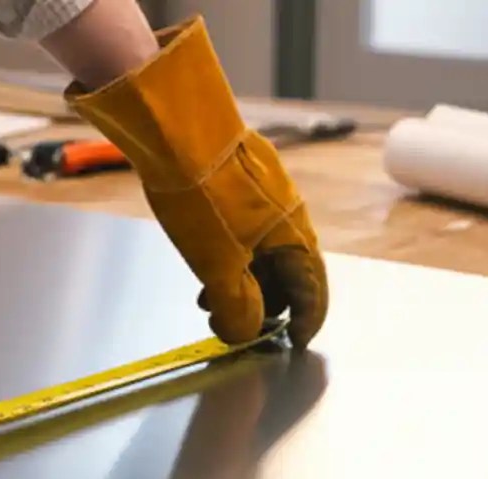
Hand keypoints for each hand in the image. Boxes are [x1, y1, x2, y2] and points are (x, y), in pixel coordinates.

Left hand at [66, 15, 328, 348]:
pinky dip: (230, 254)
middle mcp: (287, 213)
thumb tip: (244, 332)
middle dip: (264, 303)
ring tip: (208, 299)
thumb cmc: (203, 194)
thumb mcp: (218, 264)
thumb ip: (236, 306)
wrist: (175, 127)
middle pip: (286, 271)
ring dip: (241, 281)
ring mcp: (264, 194)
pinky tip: (203, 260)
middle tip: (238, 325)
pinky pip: (245, 228)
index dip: (305, 320)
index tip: (295, 342)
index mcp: (294, 235)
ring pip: (261, 250)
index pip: (312, 289)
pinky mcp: (239, 180)